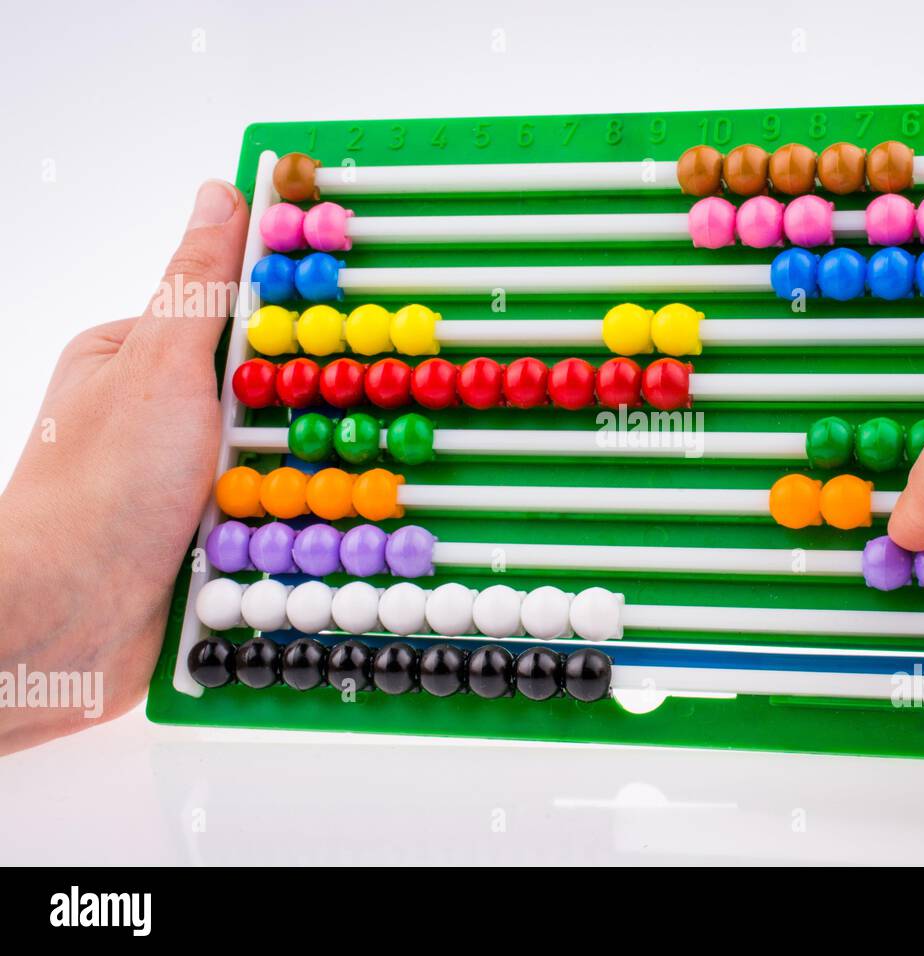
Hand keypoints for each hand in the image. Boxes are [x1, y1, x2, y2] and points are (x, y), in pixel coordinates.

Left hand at [0, 181, 247, 753]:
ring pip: (277, 462)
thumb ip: (199, 285)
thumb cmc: (97, 491)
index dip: (293, 320)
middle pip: (265, 392)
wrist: (64, 626)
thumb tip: (222, 194)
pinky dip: (287, 530)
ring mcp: (178, 480)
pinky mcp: (202, 540)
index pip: (235, 315)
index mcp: (133, 357)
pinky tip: (290, 540)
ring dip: (293, 486)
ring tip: (280, 502)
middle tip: (291, 437)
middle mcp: (156, 415)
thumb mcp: (159, 367)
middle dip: (293, 420)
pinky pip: (270, 520)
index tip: (348, 328)